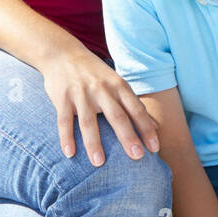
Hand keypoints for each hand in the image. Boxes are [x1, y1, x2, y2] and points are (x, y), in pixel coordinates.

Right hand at [39, 49, 160, 165]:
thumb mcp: (116, 82)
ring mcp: (81, 93)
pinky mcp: (62, 98)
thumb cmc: (95, 73)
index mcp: (118, 86)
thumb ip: (131, 102)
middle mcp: (102, 89)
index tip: (155, 148)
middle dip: (128, 137)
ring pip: (88, 121)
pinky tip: (69, 154)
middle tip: (137, 157)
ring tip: (99, 163)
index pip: (136, 109)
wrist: (63, 53)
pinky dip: (66, 138)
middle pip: (117, 116)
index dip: (146, 128)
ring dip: (94, 143)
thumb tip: (153, 125)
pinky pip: (64, 121)